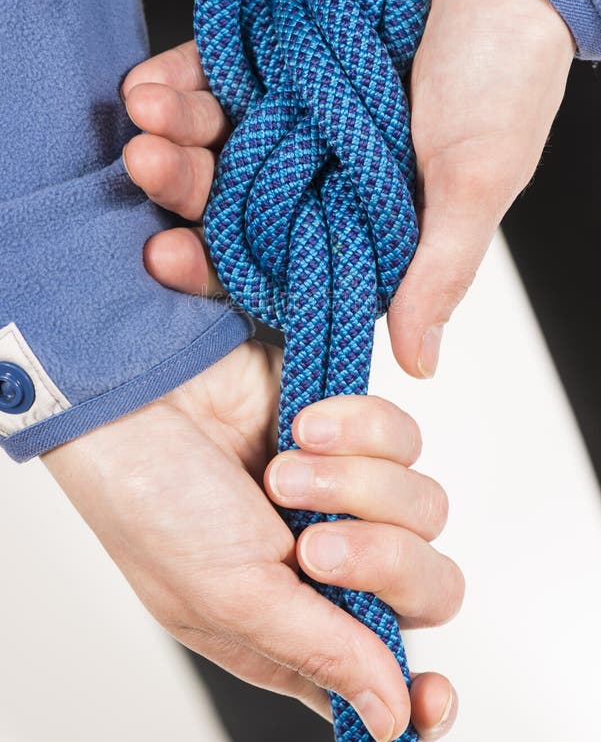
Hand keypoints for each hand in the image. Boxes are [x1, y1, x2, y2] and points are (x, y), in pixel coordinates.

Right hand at [43, 345, 461, 740]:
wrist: (141, 395)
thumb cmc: (155, 505)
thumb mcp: (230, 596)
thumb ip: (322, 652)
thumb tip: (390, 718)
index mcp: (296, 628)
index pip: (385, 680)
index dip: (420, 697)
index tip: (434, 695)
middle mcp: (331, 567)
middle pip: (426, 586)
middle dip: (381, 563)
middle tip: (312, 544)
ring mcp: (345, 496)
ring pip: (423, 508)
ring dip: (354, 487)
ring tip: (282, 473)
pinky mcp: (352, 433)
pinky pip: (402, 440)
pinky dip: (357, 431)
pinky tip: (300, 426)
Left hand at [121, 0, 574, 378]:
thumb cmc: (502, 75)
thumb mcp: (477, 181)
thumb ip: (438, 267)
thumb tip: (420, 361)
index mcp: (356, 215)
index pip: (274, 259)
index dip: (217, 266)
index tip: (172, 259)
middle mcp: (313, 170)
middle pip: (229, 198)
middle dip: (182, 192)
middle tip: (148, 171)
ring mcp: (286, 112)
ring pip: (211, 138)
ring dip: (170, 135)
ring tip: (146, 121)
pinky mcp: (269, 53)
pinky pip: (207, 71)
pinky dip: (174, 78)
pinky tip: (148, 86)